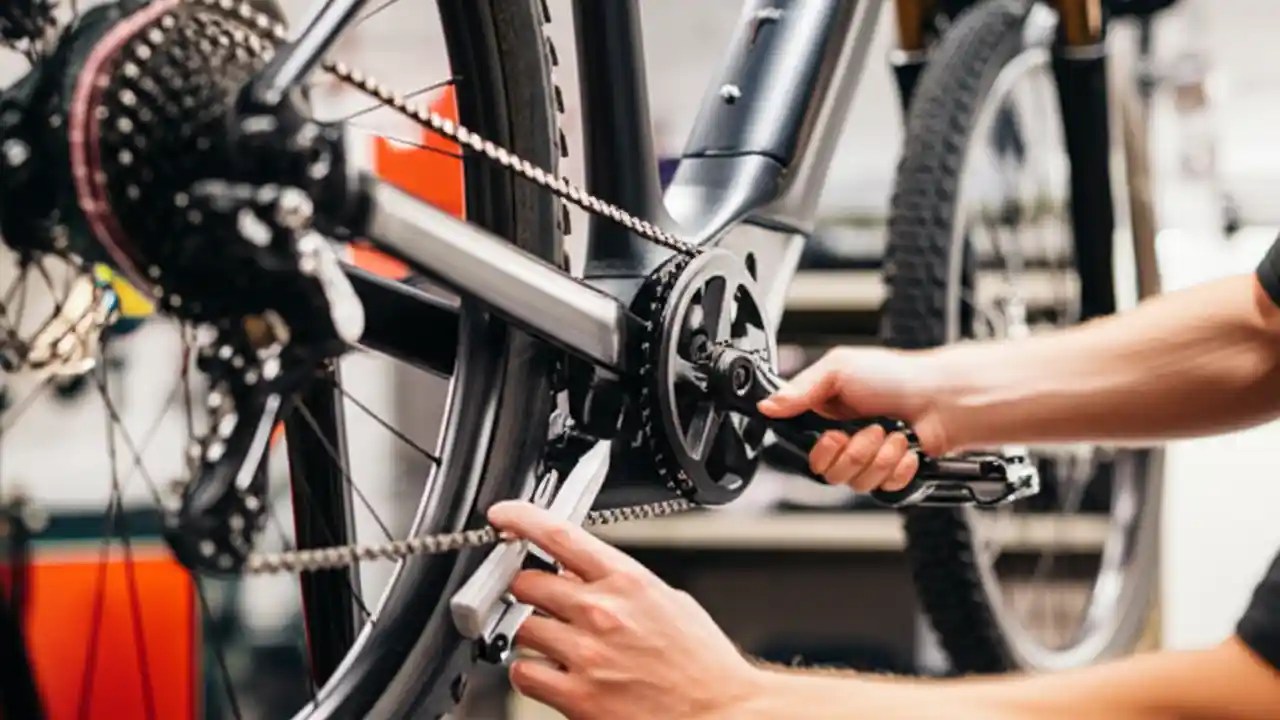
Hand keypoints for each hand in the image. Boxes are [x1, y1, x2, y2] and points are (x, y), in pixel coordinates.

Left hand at [488, 501, 763, 719]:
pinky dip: (530, 671)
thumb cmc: (701, 663)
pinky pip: (524, 672)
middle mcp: (602, 613)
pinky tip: (552, 672)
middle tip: (538, 599)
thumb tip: (585, 572)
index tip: (504, 517)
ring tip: (557, 643)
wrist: (720, 712)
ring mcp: (585, 655)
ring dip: (530, 632)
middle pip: (528, 582)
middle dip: (528, 589)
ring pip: (520, 627)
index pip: (560, 535)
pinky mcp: (576, 696)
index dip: (522, 519)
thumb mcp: (669, 602)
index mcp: (628, 582)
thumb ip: (623, 584)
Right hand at [757, 347, 952, 491]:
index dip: (819, 449)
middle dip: (853, 453)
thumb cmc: (898, 376)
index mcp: (826, 415)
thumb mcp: (839, 368)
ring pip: (856, 483)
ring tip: (892, 434)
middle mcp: (846, 439)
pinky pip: (884, 488)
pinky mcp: (893, 474)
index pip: (804, 450)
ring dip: (879, 457)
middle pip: (828, 473)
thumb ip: (799, 389)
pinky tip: (905, 448)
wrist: (943, 397)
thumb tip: (767, 404)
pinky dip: (898, 467)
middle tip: (868, 430)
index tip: (832, 435)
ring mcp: (870, 458)